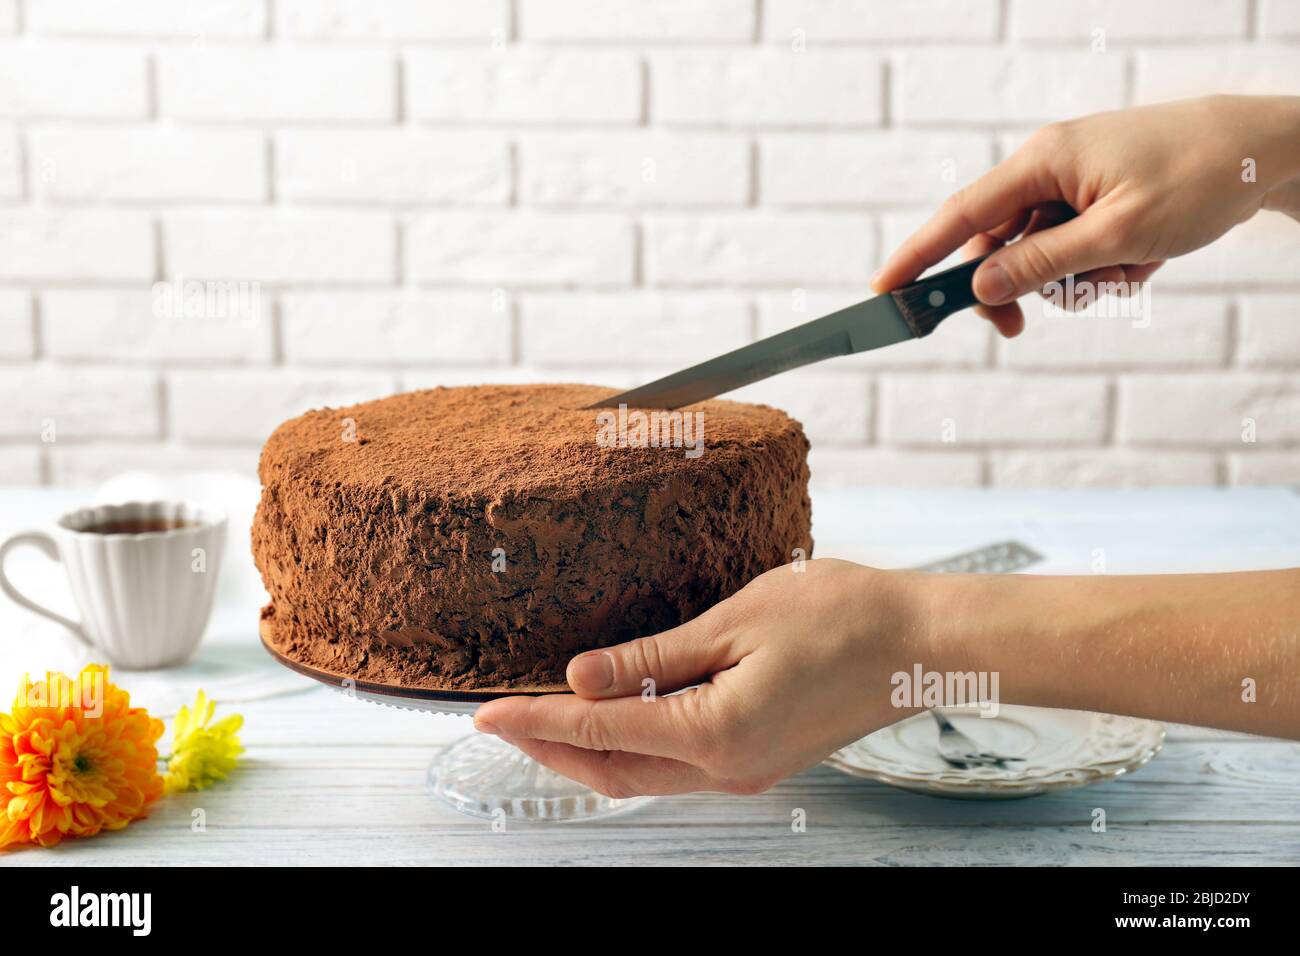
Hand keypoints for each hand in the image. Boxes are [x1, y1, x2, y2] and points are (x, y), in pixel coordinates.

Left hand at [473, 559, 926, 796]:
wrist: (921, 645)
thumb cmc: (843, 618)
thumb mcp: (735, 621)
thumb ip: (652, 656)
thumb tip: (582, 677)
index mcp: (714, 733)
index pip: (599, 729)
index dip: (536, 721)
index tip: (485, 712)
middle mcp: (726, 768)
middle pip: (611, 769)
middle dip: (550, 747)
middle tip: (501, 719)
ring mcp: (745, 770)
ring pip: (641, 774)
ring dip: (586, 751)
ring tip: (544, 719)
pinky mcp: (759, 758)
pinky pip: (675, 765)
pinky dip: (631, 745)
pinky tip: (616, 715)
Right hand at [872, 95, 1299, 336]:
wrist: (1268, 152)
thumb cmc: (1198, 177)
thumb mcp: (1117, 233)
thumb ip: (1042, 263)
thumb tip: (981, 286)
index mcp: (1042, 162)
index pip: (961, 214)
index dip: (918, 256)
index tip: (884, 290)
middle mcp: (1049, 170)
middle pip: (998, 245)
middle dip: (1014, 289)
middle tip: (1019, 329)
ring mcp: (1075, 186)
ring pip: (1041, 256)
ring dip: (1075, 281)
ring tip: (1127, 270)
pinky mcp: (1099, 202)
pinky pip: (1076, 251)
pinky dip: (1102, 269)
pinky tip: (1141, 259)